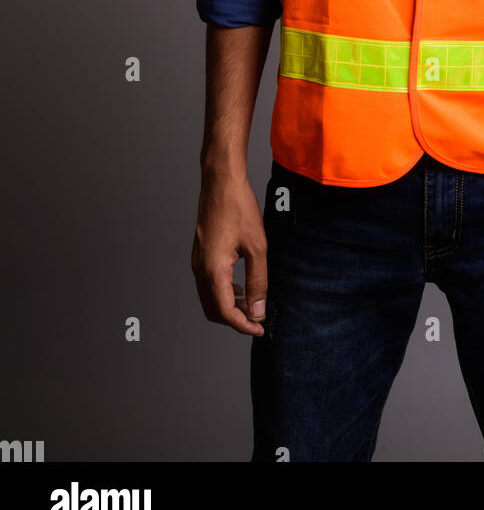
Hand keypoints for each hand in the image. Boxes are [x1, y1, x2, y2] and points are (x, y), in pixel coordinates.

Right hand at [191, 171, 267, 336]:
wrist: (221, 181)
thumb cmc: (238, 208)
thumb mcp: (257, 247)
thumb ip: (258, 281)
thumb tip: (258, 310)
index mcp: (213, 270)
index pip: (225, 312)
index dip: (243, 325)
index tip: (261, 328)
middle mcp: (200, 269)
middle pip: (213, 310)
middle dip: (235, 320)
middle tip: (257, 319)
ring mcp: (197, 261)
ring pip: (209, 298)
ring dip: (229, 307)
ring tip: (252, 304)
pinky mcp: (200, 254)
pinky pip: (208, 283)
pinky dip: (223, 293)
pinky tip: (240, 286)